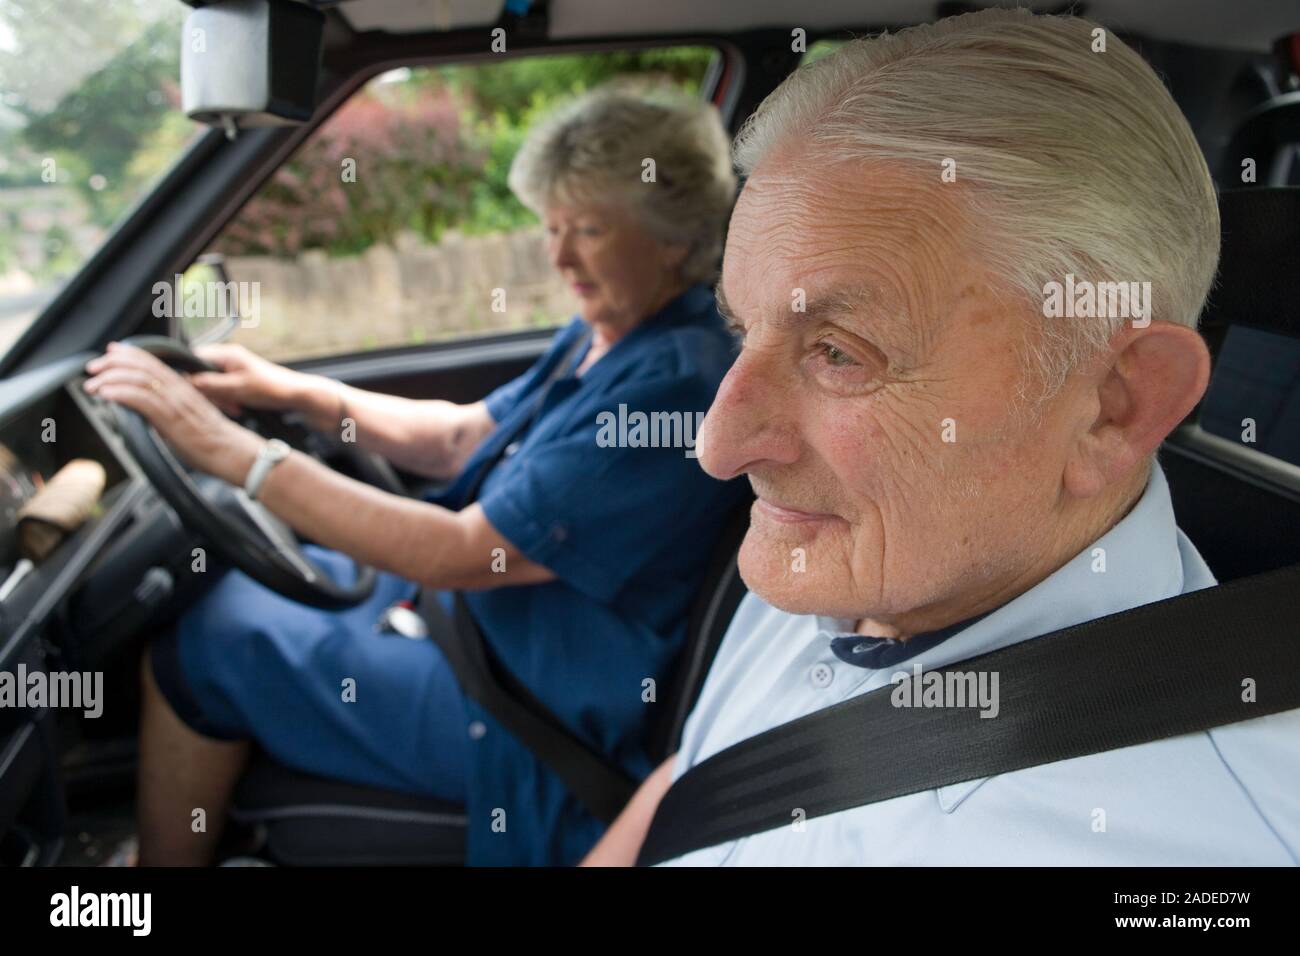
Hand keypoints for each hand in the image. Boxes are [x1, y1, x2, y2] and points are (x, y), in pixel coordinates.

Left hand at [84, 342, 263, 484]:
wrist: (233, 452)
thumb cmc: (215, 440)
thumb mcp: (189, 418)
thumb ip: (169, 410)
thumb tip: (146, 412)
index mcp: (184, 387)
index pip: (152, 362)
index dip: (129, 354)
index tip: (111, 353)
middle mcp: (179, 390)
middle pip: (142, 366)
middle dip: (112, 363)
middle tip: (93, 367)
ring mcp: (175, 403)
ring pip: (138, 379)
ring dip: (110, 379)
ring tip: (93, 384)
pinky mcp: (171, 418)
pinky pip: (142, 399)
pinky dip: (121, 394)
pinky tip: (107, 395)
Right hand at [189, 343, 312, 416]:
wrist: (295, 395)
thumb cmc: (270, 388)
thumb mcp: (236, 388)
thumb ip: (210, 384)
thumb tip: (185, 381)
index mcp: (225, 353)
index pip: (193, 359)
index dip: (190, 377)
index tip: (197, 393)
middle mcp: (227, 357)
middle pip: (200, 373)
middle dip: (209, 392)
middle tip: (225, 404)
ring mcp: (232, 368)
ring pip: (211, 384)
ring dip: (220, 399)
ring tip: (235, 407)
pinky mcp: (238, 379)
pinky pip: (223, 389)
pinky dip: (227, 399)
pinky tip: (238, 408)